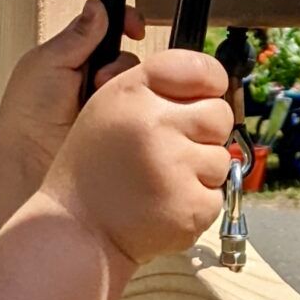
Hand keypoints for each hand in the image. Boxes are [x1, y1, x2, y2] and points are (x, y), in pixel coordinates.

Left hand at [0, 0, 141, 188]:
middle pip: (123, 51)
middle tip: (99, 75)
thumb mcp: (49, 60)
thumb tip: (97, 6)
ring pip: (133, 77)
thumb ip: (78, 34)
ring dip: (120, 81)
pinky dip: (132, 100)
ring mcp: (104, 99)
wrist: (30, 159)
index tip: (133, 27)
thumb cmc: (28, 111)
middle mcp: (90, 75)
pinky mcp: (116, 121)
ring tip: (98, 96)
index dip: (122, 21)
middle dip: (118, 58)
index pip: (105, 27)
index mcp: (69, 55)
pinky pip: (139, 102)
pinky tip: (114, 108)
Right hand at [40, 48, 233, 267]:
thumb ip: (156, 88)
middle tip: (174, 150)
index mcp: (133, 93)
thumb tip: (212, 83)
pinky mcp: (189, 206)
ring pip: (221, 157)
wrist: (78, 230)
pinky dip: (198, 202)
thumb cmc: (97, 167)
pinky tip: (166, 204)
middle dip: (206, 132)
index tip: (204, 96)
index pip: (201, 68)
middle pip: (220, 113)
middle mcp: (154, 124)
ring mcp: (174, 166)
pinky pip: (217, 195)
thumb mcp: (110, 107)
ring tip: (163, 181)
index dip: (210, 82)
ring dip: (201, 171)